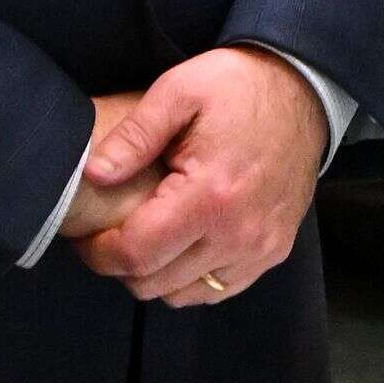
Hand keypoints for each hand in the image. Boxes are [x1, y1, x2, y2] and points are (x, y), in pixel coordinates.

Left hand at [72, 48, 325, 306]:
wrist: (301, 90)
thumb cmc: (235, 86)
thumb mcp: (178, 91)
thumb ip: (133, 136)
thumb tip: (94, 174)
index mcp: (210, 195)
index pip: (138, 253)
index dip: (99, 253)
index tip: (82, 236)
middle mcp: (238, 234)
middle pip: (155, 284)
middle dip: (120, 265)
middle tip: (106, 234)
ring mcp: (259, 249)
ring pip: (183, 295)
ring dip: (154, 275)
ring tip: (143, 236)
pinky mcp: (272, 252)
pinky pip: (217, 291)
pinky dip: (189, 279)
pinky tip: (180, 244)